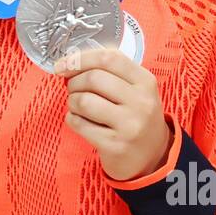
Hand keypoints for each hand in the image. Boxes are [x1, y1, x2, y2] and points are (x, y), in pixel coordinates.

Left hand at [53, 46, 172, 181]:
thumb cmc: (135, 116)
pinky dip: (72, 119)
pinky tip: (80, 121)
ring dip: (72, 101)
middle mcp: (141, 102)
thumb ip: (110, 72)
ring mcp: (129, 125)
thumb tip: (70, 63)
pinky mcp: (115, 145)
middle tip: (73, 89)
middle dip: (73, 82)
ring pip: (84, 101)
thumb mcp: (135, 90)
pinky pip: (79, 124)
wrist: (152, 156)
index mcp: (145, 81)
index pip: (109, 58)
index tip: (63, 65)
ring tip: (77, 106)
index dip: (80, 58)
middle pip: (93, 78)